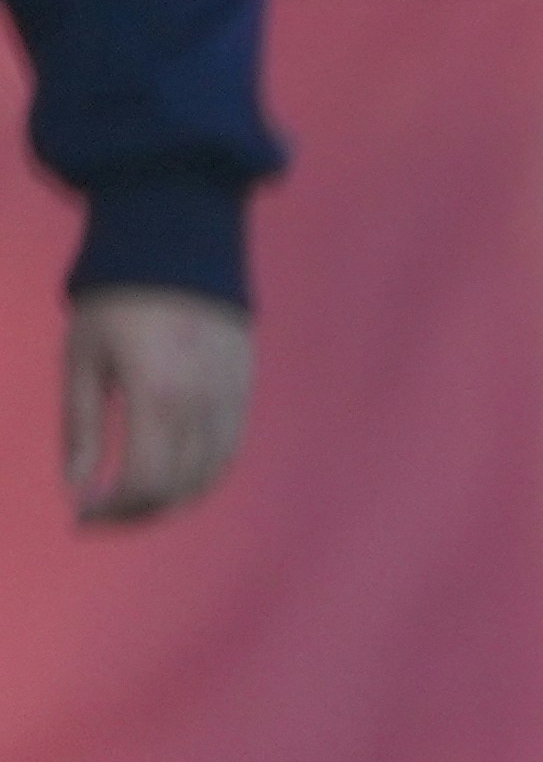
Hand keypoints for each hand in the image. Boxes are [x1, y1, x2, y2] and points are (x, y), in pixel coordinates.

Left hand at [63, 287, 254, 525]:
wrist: (179, 249)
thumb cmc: (116, 304)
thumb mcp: (82, 361)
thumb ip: (81, 427)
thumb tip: (78, 485)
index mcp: (158, 398)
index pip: (146, 482)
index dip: (113, 510)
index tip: (82, 512)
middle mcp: (203, 406)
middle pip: (179, 487)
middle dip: (136, 511)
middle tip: (102, 510)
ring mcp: (231, 399)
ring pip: (210, 474)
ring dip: (170, 497)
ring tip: (134, 496)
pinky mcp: (245, 389)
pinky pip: (229, 449)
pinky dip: (201, 473)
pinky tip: (172, 472)